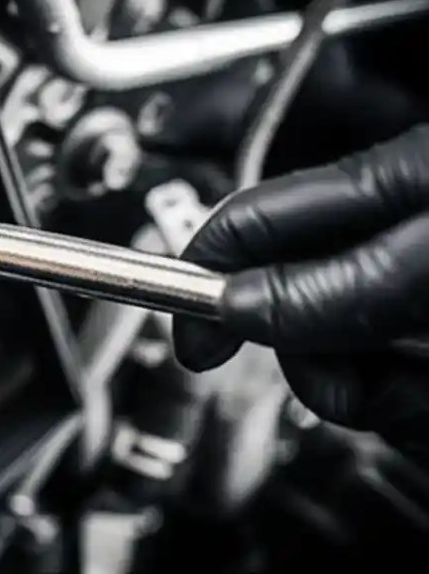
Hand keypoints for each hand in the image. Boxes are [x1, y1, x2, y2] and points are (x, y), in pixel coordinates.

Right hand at [175, 125, 428, 460]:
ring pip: (348, 365)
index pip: (242, 226)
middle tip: (373, 378)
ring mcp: (415, 297)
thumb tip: (236, 304)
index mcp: (373, 191)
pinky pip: (398, 393)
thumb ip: (336, 280)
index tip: (193, 348)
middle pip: (291, 313)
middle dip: (320, 364)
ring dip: (383, 396)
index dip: (199, 281)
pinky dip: (415, 408)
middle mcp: (390, 240)